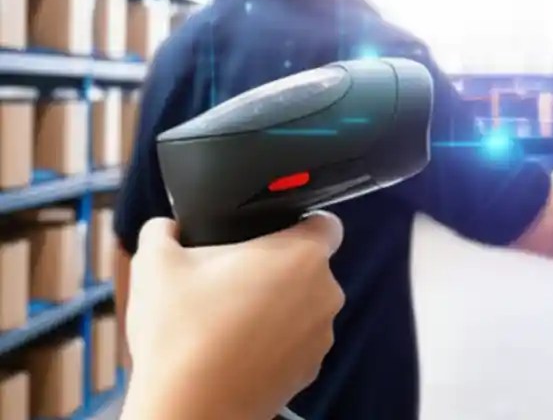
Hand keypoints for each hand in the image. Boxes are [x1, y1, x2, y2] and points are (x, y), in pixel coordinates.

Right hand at [122, 214, 344, 419]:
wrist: (188, 411)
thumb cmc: (179, 331)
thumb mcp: (155, 264)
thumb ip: (164, 230)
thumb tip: (168, 227)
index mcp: (303, 255)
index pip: (326, 223)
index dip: (300, 222)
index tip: (268, 232)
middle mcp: (327, 293)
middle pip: (309, 266)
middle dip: (276, 267)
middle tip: (230, 278)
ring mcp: (322, 335)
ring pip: (303, 305)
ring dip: (276, 306)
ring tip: (227, 319)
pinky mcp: (311, 370)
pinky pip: (297, 341)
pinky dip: (275, 341)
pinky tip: (236, 350)